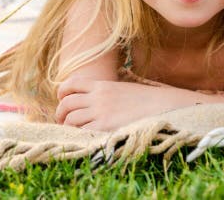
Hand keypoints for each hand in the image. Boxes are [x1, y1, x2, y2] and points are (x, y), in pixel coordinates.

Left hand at [55, 78, 194, 130]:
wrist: (163, 105)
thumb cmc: (147, 100)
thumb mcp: (124, 89)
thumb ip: (108, 92)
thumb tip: (97, 98)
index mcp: (103, 85)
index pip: (72, 84)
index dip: (62, 93)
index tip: (62, 100)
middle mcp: (98, 97)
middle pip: (66, 103)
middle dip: (60, 113)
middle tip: (63, 121)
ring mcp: (100, 112)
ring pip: (70, 119)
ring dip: (67, 127)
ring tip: (73, 132)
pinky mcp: (104, 126)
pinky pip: (81, 131)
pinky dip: (78, 135)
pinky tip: (84, 139)